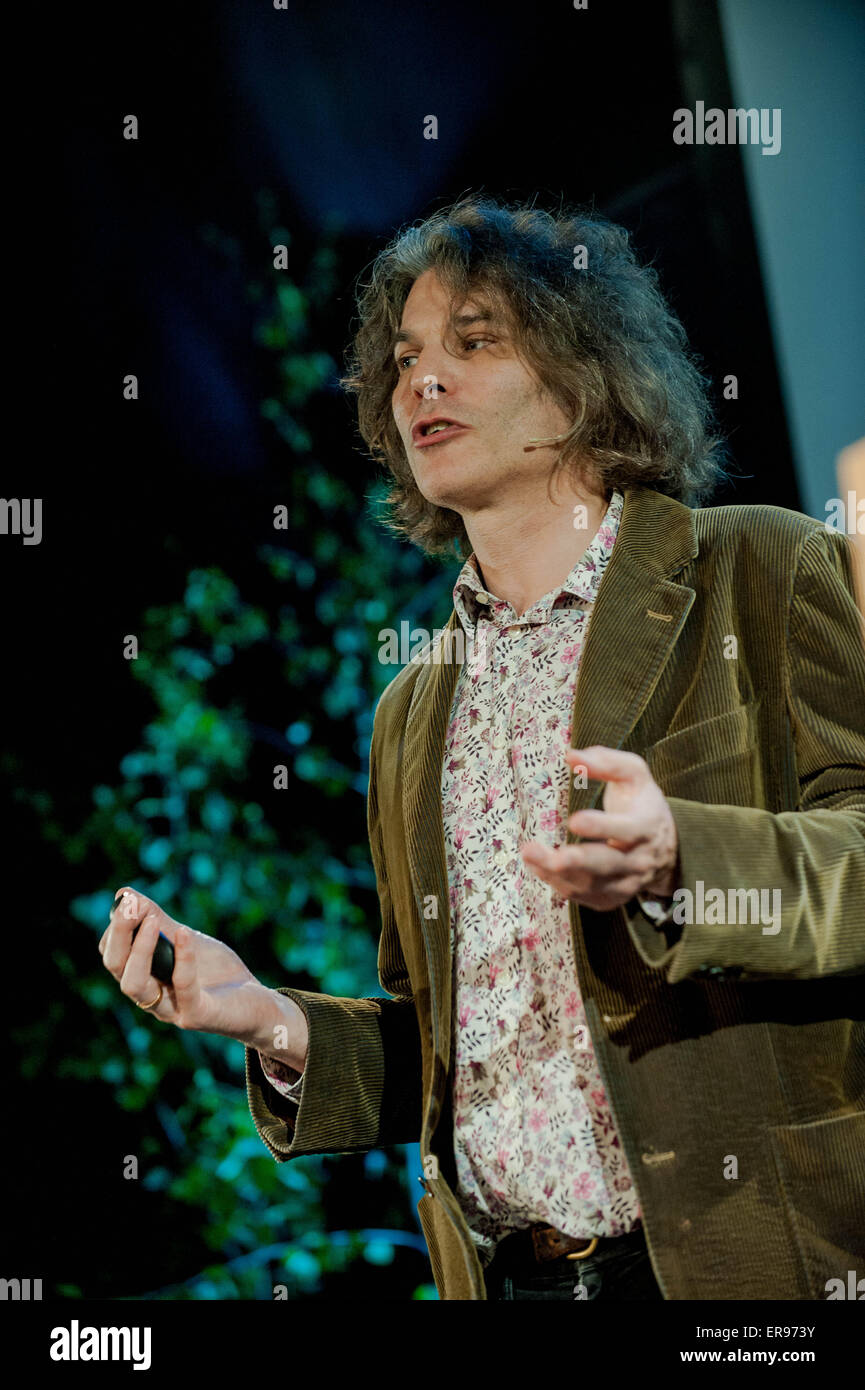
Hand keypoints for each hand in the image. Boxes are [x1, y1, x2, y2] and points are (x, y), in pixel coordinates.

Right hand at [98, 886, 303, 1058]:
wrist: (257, 1003)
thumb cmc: (216, 972)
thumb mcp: (186, 940)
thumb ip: (157, 921)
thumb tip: (123, 894)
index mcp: (143, 977)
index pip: (112, 953)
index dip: (116, 927)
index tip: (128, 900)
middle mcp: (149, 996)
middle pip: (116, 967)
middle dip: (119, 933)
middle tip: (130, 905)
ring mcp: (171, 1009)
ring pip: (134, 984)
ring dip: (140, 949)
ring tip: (152, 920)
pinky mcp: (196, 1015)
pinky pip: (182, 986)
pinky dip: (182, 957)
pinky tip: (185, 933)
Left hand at [520, 745, 678, 910]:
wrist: (665, 848)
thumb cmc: (641, 803)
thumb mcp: (634, 775)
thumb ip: (607, 762)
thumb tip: (571, 756)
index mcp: (645, 826)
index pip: (626, 830)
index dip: (602, 827)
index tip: (574, 820)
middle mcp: (638, 860)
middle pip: (607, 865)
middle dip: (578, 862)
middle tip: (553, 857)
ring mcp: (625, 883)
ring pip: (591, 885)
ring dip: (558, 874)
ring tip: (530, 854)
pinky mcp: (610, 898)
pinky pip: (583, 896)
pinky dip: (558, 884)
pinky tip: (538, 866)